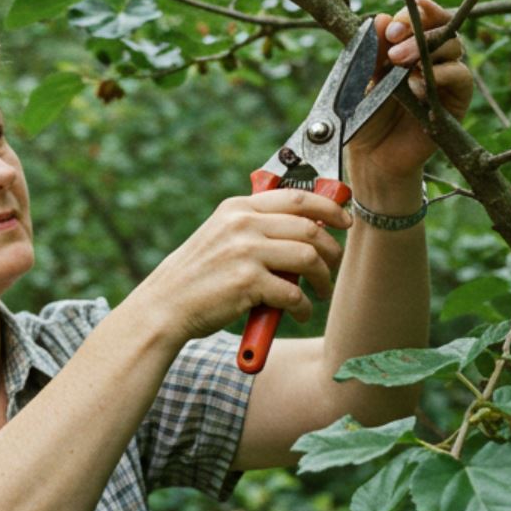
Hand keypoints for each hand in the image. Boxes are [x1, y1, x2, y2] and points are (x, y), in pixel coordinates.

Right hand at [127, 190, 350, 344]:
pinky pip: (294, 293)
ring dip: (322, 278)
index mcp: (238, 208)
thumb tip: (307, 229)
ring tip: (321, 292)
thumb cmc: (197, 277)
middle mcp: (242, 224)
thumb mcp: (221, 236)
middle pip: (309, 228)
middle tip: (335, 265)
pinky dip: (303, 307)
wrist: (165, 306)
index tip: (345, 220)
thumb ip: (255, 227)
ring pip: (308, 258)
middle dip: (332, 249)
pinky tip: (299, 313)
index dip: (329, 207)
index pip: (297, 197)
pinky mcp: (248, 283)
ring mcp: (245, 252)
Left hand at [346, 0, 472, 181]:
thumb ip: (370, 51)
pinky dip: (442, 73)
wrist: (373, 156)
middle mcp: (431, 54)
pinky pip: (460, 75)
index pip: (420, 15)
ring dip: (426, 48)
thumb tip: (380, 18)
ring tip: (399, 63)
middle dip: (417, 26)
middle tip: (394, 39)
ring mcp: (446, 74)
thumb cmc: (364, 116)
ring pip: (453, 43)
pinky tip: (419, 82)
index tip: (390, 27)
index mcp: (407, 43)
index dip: (409, 14)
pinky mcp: (457, 98)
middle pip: (441, 22)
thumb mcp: (361, 80)